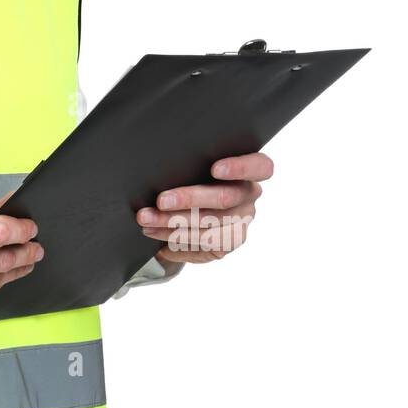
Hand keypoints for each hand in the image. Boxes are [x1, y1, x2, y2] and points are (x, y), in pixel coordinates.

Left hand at [135, 152, 273, 264]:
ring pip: (210, 224)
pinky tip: (154, 233)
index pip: (260, 167)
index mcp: (249, 170)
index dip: (240, 167)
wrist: (188, 206)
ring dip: (173, 222)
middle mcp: (249, 195)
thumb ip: (191, 163)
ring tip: (146, 219)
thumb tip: (159, 165)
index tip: (215, 169)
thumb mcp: (194, 165)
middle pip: (225, 198)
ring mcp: (242, 220)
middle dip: (189, 198)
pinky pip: (203, 243)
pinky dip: (174, 238)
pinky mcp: (230, 241)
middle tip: (160, 200)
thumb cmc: (192, 175)